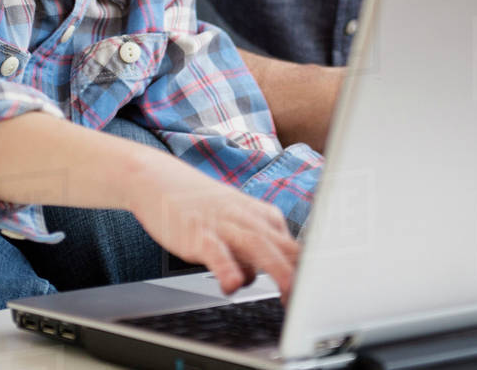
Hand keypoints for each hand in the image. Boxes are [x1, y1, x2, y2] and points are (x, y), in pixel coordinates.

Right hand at [126, 150, 298, 301]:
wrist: (158, 178)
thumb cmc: (200, 204)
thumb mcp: (236, 219)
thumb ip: (258, 244)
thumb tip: (280, 274)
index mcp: (260, 215)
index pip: (294, 243)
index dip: (308, 268)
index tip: (319, 290)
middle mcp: (246, 218)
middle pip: (282, 245)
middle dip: (301, 271)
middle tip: (313, 297)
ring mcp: (222, 225)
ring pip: (257, 246)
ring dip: (276, 269)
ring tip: (286, 294)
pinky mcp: (197, 234)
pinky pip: (215, 253)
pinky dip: (226, 267)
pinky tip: (232, 285)